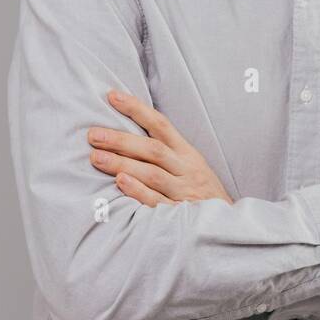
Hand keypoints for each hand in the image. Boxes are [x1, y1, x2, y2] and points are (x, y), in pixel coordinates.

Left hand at [87, 89, 232, 206]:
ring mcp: (183, 191)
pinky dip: (139, 191)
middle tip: (94, 135)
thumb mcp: (191, 165)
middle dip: (121, 140)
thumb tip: (127, 134)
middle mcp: (186, 169)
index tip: (112, 96)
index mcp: (187, 153)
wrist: (225, 223)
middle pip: (153, 149)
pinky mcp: (179, 214)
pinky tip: (120, 182)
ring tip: (96, 157)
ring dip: (123, 164)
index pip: (161, 125)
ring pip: (152, 174)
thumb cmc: (201, 191)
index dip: (137, 109)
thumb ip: (166, 150)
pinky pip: (157, 201)